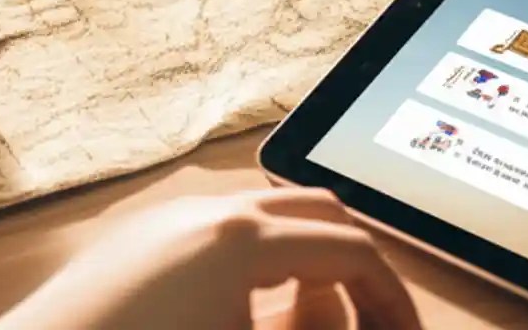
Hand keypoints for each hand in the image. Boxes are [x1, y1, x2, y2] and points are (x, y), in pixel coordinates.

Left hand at [0, 188, 419, 329]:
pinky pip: (223, 228)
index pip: (353, 251)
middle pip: (320, 212)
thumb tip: (365, 324)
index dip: (391, 298)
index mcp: (244, 239)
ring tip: (303, 319)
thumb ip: (316, 329)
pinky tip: (242, 311)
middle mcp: (209, 210)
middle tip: (365, 321)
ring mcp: (167, 216)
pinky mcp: (136, 237)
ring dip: (305, 260)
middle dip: (354, 266)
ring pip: (271, 214)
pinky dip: (258, 261)